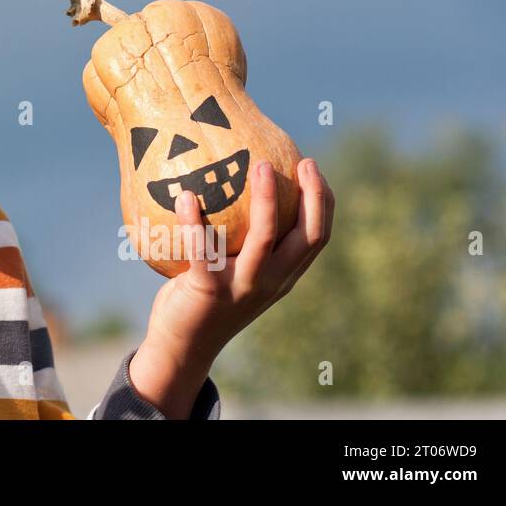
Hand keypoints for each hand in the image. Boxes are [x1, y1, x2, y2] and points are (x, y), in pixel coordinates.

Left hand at [131, 158, 334, 412]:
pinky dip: (194, 222)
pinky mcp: (210, 291)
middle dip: (312, 196)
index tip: (311, 166)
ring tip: (258, 166)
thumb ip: (238, 235)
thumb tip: (226, 177)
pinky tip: (186, 196)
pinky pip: (203, 251)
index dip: (323, 201)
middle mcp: (272, 281)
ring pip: (264, 238)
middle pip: (308, 236)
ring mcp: (244, 287)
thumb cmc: (204, 294)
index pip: (318, 236)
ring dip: (266, 200)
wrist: (182, 345)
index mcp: (283, 274)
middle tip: (303, 161)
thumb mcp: (233, 266)